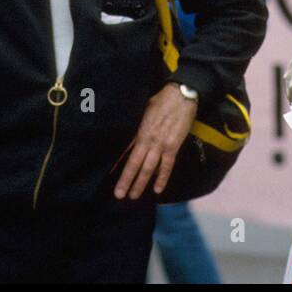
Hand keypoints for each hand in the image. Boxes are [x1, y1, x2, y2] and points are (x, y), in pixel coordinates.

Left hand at [114, 83, 198, 199]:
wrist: (181, 96)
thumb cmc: (161, 101)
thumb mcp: (144, 111)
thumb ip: (138, 128)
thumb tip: (131, 140)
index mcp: (140, 131)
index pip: (126, 152)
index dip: (118, 164)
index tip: (110, 175)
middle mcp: (148, 140)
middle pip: (135, 164)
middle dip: (126, 180)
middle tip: (119, 195)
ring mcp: (161, 145)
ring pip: (149, 168)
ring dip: (141, 183)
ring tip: (134, 196)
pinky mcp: (174, 146)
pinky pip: (167, 165)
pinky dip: (162, 178)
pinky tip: (157, 190)